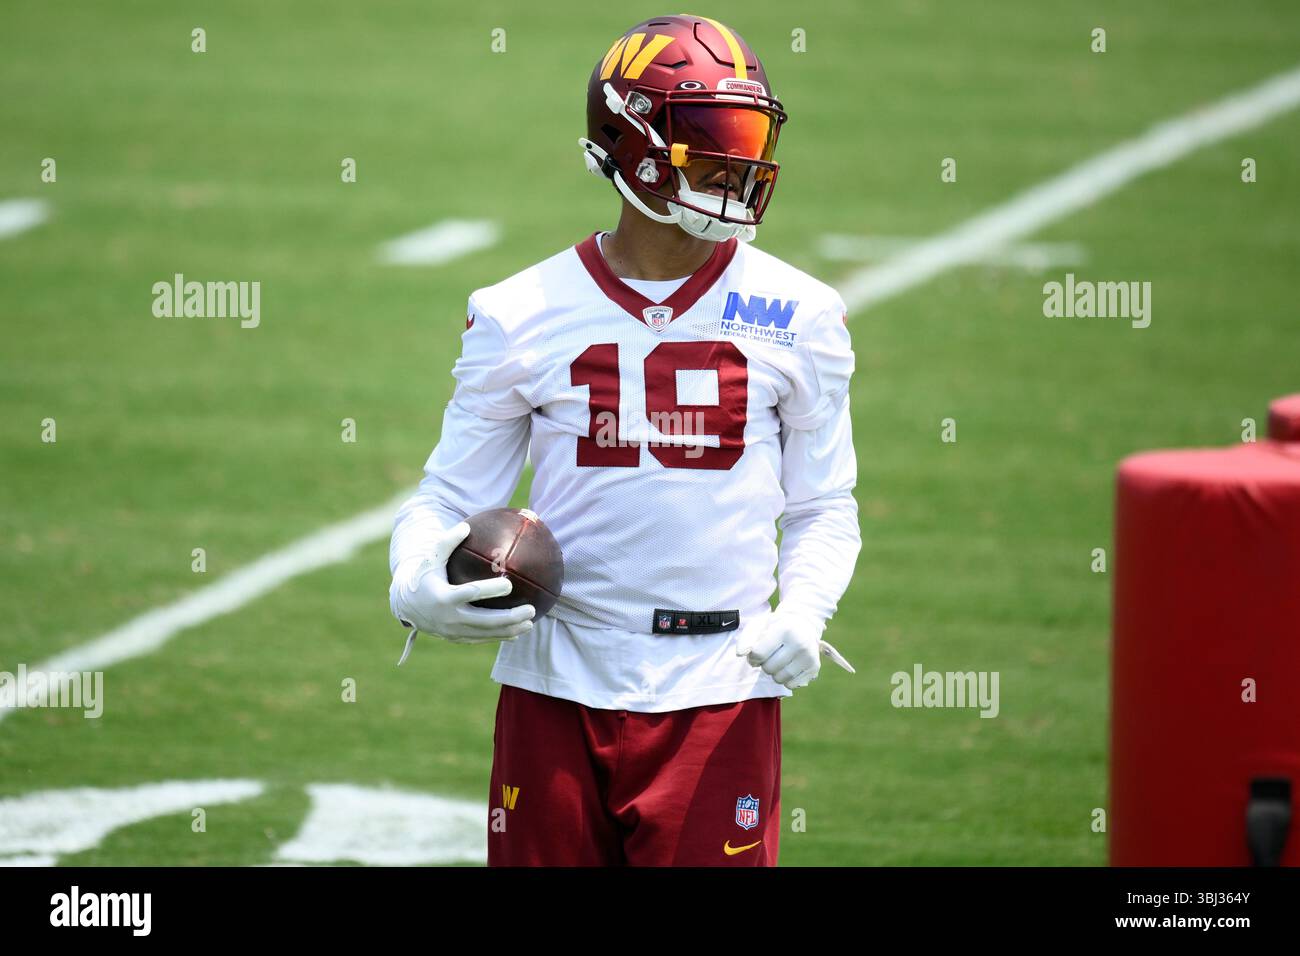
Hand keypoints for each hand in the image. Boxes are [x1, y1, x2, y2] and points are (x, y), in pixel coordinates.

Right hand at [389, 523, 534, 659]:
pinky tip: (518, 633)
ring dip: (509, 630)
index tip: (510, 584)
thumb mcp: (431, 557)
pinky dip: (499, 637)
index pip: (471, 593)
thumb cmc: (424, 575)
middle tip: (530, 609)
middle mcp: (449, 617)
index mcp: (443, 596)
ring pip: (485, 633)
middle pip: (484, 620)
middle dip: (509, 618)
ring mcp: (452, 631)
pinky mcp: (456, 638)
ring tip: (530, 623)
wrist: (407, 604)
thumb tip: (466, 526)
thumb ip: (447, 542)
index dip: (490, 590)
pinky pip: (481, 639)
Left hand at [735, 608, 854, 688]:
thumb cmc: (776, 626)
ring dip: (774, 673)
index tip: (756, 652)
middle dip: (764, 664)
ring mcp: (809, 656)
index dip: (752, 656)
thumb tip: (740, 654)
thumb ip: (746, 638)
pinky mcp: (814, 668)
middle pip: (768, 668)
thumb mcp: (760, 624)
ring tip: (778, 661)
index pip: (758, 653)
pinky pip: (791, 685)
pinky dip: (785, 679)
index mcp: (785, 629)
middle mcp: (800, 643)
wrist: (803, 624)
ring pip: (779, 679)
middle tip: (769, 655)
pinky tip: (787, 667)